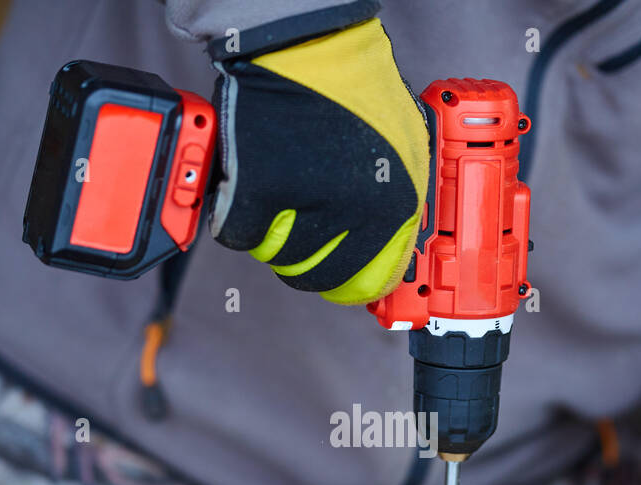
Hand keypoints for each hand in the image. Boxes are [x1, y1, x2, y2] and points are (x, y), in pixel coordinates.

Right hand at [208, 12, 427, 303]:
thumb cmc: (355, 90)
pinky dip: (237, 217)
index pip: (370, 282)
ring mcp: (306, 203)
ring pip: (276, 257)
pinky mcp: (259, 190)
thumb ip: (397, 206)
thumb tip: (388, 253)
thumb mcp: (403, 150)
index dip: (349, 285)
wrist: (308, 44)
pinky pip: (240, 234)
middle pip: (317, 276)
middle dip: (303, 262)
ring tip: (277, 197)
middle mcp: (354, 213)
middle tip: (296, 235)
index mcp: (395, 209)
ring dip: (270, 234)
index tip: (337, 281)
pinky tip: (249, 190)